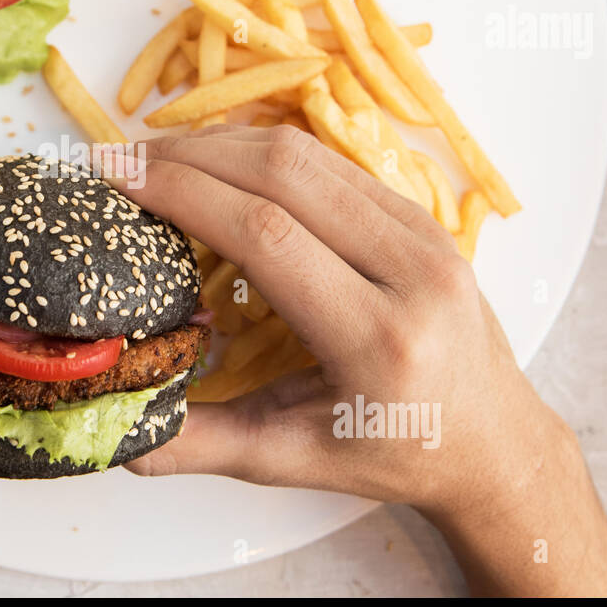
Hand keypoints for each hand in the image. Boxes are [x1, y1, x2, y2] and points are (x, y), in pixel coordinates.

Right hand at [105, 126, 606, 595]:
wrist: (495, 441)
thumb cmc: (392, 454)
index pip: (269, 235)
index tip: (119, 178)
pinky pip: (332, 163)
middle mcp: (413, 272)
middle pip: (287, 176)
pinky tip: (216, 163)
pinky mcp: (423, 216)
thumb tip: (110, 425)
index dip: (186, 194)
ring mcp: (426, 234)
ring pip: (310, 155)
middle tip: (121, 158)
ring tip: (156, 156)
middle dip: (191, 155)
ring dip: (223, 143)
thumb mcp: (290, 462)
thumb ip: (196, 444)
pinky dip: (263, 152)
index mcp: (379, 339)